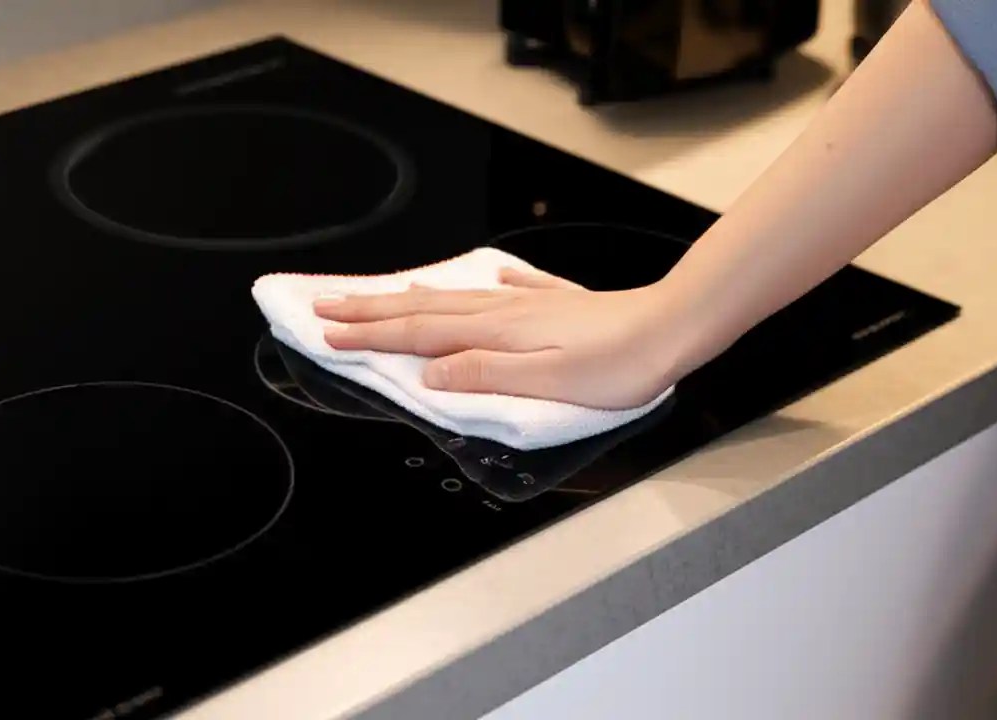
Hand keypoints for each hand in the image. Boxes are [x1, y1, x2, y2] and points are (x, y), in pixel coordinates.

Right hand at [313, 266, 706, 408]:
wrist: (672, 327)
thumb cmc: (617, 364)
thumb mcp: (547, 381)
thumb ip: (486, 375)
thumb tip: (430, 374)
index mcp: (496, 333)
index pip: (418, 334)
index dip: (370, 336)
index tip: (327, 334)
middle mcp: (503, 312)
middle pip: (424, 309)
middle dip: (371, 310)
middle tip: (325, 305)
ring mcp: (528, 304)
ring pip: (455, 298)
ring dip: (410, 297)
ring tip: (379, 294)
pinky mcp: (554, 303)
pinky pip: (503, 291)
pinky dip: (481, 286)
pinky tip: (484, 278)